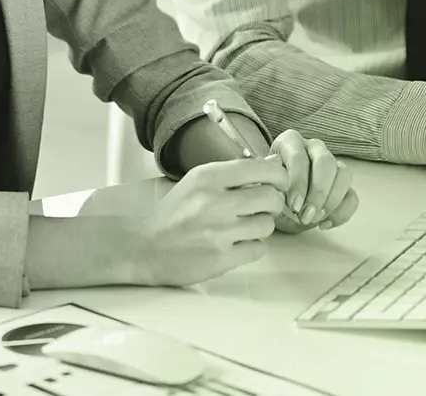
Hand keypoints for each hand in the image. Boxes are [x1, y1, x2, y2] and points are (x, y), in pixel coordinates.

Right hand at [134, 157, 289, 286]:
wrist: (146, 246)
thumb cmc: (175, 213)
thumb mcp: (197, 182)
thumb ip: (233, 174)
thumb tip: (273, 165)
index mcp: (208, 178)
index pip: (260, 168)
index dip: (278, 175)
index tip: (279, 182)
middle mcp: (214, 202)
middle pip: (270, 197)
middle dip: (273, 202)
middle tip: (264, 206)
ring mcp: (219, 232)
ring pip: (267, 225)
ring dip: (261, 226)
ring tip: (244, 226)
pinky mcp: (221, 258)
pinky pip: (258, 248)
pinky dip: (252, 246)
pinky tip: (237, 243)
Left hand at [266, 129, 357, 233]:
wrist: (275, 204)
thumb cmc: (267, 190)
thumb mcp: (262, 186)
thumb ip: (267, 180)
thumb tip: (277, 172)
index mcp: (291, 142)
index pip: (299, 157)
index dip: (298, 182)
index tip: (292, 206)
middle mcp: (314, 148)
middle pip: (326, 162)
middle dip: (318, 192)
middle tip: (306, 215)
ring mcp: (332, 164)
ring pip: (344, 174)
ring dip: (331, 201)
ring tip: (314, 220)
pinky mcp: (343, 185)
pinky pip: (352, 196)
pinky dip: (341, 213)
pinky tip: (324, 225)